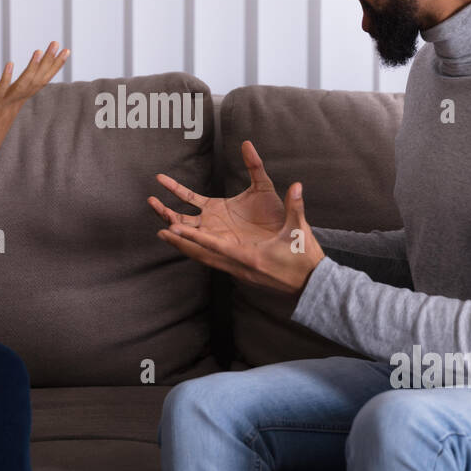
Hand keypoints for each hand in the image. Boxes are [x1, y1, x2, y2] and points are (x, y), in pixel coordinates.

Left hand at [0, 41, 69, 176]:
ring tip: (40, 50)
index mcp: (17, 103)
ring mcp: (3, 106)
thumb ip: (6, 102)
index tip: (63, 52)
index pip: (39, 81)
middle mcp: (14, 103)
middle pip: (36, 79)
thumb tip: (9, 92)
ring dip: (32, 67)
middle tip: (59, 44)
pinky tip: (10, 64)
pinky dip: (5, 78)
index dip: (52, 66)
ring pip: (22, 84)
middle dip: (48, 61)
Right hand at [149, 140, 285, 245]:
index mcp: (216, 208)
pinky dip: (185, 241)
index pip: (188, 197)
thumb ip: (253, 165)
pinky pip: (199, 245)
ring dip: (171, 225)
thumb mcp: (262, 185)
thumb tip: (246, 142)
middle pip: (179, 216)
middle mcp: (211, 223)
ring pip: (185, 231)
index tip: (159, 178)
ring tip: (160, 221)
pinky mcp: (223, 248)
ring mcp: (215, 236)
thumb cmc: (274, 215)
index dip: (173, 188)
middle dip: (163, 209)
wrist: (287, 236)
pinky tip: (174, 235)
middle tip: (150, 200)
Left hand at [157, 181, 325, 294]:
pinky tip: (192, 248)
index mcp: (249, 256)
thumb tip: (297, 185)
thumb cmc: (304, 259)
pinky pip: (215, 262)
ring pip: (206, 259)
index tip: (174, 229)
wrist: (311, 285)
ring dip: (186, 248)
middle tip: (160, 232)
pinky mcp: (242, 272)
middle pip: (202, 255)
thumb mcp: (300, 231)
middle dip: (180, 243)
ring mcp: (239, 271)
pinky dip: (200, 253)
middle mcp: (239, 266)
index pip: (215, 246)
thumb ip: (296, 207)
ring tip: (168, 237)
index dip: (193, 237)